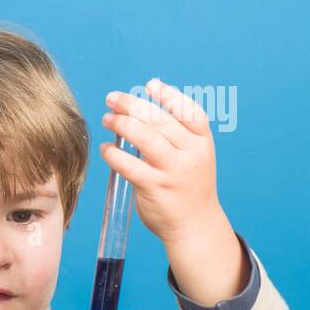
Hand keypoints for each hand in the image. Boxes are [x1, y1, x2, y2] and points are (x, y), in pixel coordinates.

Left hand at [99, 78, 224, 245]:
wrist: (194, 225)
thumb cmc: (187, 186)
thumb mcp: (193, 156)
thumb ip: (175, 135)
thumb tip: (140, 108)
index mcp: (203, 143)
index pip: (190, 112)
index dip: (170, 96)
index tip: (149, 84)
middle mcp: (191, 154)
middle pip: (161, 120)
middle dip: (133, 105)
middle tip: (112, 98)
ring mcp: (173, 172)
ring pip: (145, 138)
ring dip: (122, 124)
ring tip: (106, 118)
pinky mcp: (155, 188)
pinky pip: (129, 165)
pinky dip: (114, 154)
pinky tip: (106, 148)